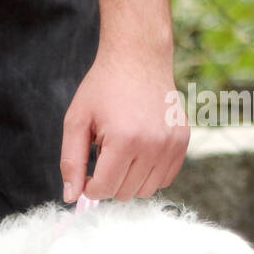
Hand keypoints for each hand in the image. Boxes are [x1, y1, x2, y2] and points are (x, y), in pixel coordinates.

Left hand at [60, 52, 188, 202]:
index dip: (89, 186)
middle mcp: (152, 145)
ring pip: (144, 191)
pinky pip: (164, 179)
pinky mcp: (182, 142)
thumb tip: (71, 197)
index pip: (103, 189)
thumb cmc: (103, 87)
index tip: (87, 171)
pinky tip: (139, 151)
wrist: (138, 56)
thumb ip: (71, 162)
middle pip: (123, 193)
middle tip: (106, 152)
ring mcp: (171, 144)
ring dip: (129, 179)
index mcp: (124, 140)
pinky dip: (149, 174)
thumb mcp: (76, 121)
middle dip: (109, 180)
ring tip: (123, 150)